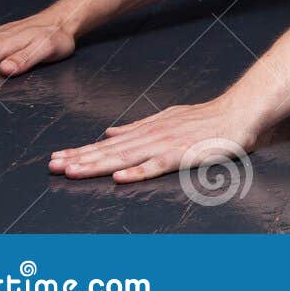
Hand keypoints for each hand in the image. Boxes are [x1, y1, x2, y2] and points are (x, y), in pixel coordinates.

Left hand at [50, 98, 260, 183]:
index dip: (81, 151)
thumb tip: (109, 131)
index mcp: (146, 131)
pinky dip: (138, 172)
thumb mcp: (167, 118)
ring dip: (98, 165)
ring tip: (73, 171)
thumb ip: (137, 126)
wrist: (237, 113)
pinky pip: (156, 166)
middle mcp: (150, 137)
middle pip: (109, 151)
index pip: (107, 144)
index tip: (56, 158)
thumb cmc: (206, 118)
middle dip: (79, 159)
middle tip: (52, 167)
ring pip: (125, 158)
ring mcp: (165, 145)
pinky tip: (120, 178)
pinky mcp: (182, 155)